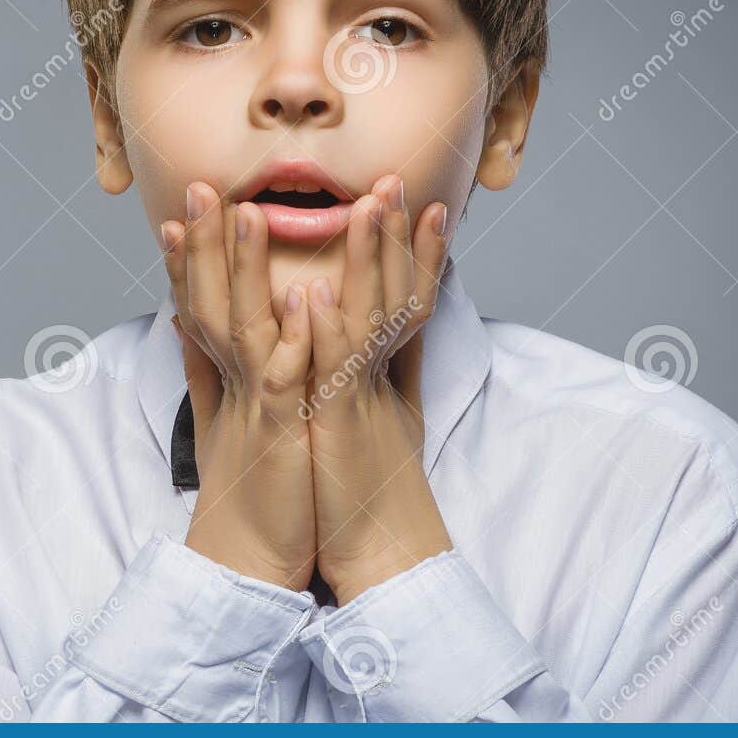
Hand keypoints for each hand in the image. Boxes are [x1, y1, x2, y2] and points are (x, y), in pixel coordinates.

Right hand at [163, 181, 317, 592]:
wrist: (250, 561)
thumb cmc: (251, 491)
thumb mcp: (224, 418)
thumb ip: (203, 366)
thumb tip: (181, 322)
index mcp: (226, 377)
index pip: (202, 303)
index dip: (190, 256)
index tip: (182, 208)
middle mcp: (233, 383)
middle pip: (212, 300)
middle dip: (205, 243)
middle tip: (200, 186)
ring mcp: (254, 405)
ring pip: (245, 324)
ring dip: (244, 269)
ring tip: (247, 214)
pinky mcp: (280, 433)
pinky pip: (288, 379)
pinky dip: (294, 340)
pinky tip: (302, 299)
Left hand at [305, 173, 452, 604]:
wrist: (382, 556)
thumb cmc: (371, 492)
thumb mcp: (383, 422)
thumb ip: (386, 375)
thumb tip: (393, 339)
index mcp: (384, 372)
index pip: (403, 298)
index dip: (416, 252)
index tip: (426, 204)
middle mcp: (380, 377)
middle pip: (393, 293)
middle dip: (394, 236)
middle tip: (394, 181)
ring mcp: (363, 397)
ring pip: (368, 316)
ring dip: (365, 261)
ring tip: (365, 207)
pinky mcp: (340, 426)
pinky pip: (330, 373)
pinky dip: (322, 332)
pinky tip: (311, 292)